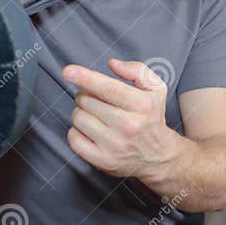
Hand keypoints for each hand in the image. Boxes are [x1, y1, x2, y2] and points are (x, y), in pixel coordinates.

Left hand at [62, 59, 176, 179]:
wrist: (157, 155)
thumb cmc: (151, 117)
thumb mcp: (155, 88)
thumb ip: (137, 70)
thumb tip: (112, 64)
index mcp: (142, 105)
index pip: (109, 88)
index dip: (86, 77)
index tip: (68, 71)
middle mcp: (129, 126)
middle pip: (87, 101)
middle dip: (86, 95)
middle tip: (98, 100)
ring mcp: (115, 145)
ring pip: (78, 118)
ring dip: (82, 112)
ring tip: (96, 115)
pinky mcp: (103, 161)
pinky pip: (74, 139)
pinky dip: (76, 132)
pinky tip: (89, 130)